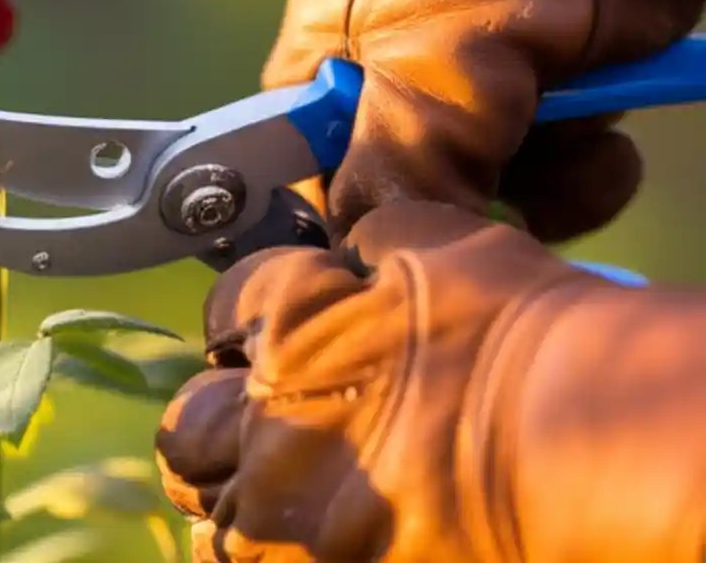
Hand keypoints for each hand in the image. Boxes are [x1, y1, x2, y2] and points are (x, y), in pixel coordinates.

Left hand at [156, 201, 705, 561]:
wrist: (585, 440)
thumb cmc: (521, 335)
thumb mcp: (440, 245)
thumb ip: (368, 245)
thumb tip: (351, 255)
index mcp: (286, 328)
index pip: (225, 307)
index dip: (253, 311)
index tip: (279, 323)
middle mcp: (268, 424)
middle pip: (190, 420)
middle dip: (220, 409)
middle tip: (268, 409)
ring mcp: (289, 512)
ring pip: (210, 503)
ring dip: (235, 483)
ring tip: (278, 476)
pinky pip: (247, 562)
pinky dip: (264, 542)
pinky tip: (302, 525)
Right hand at [262, 0, 705, 240]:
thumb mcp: (431, 72)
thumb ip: (391, 173)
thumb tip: (372, 256)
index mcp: (327, 44)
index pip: (299, 153)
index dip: (333, 206)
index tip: (377, 241)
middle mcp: (389, 73)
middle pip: (396, 185)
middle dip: (457, 196)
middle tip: (498, 191)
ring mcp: (468, 90)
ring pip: (481, 192)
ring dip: (537, 186)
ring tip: (568, 137)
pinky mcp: (539, 103)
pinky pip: (547, 182)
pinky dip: (584, 176)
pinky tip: (602, 140)